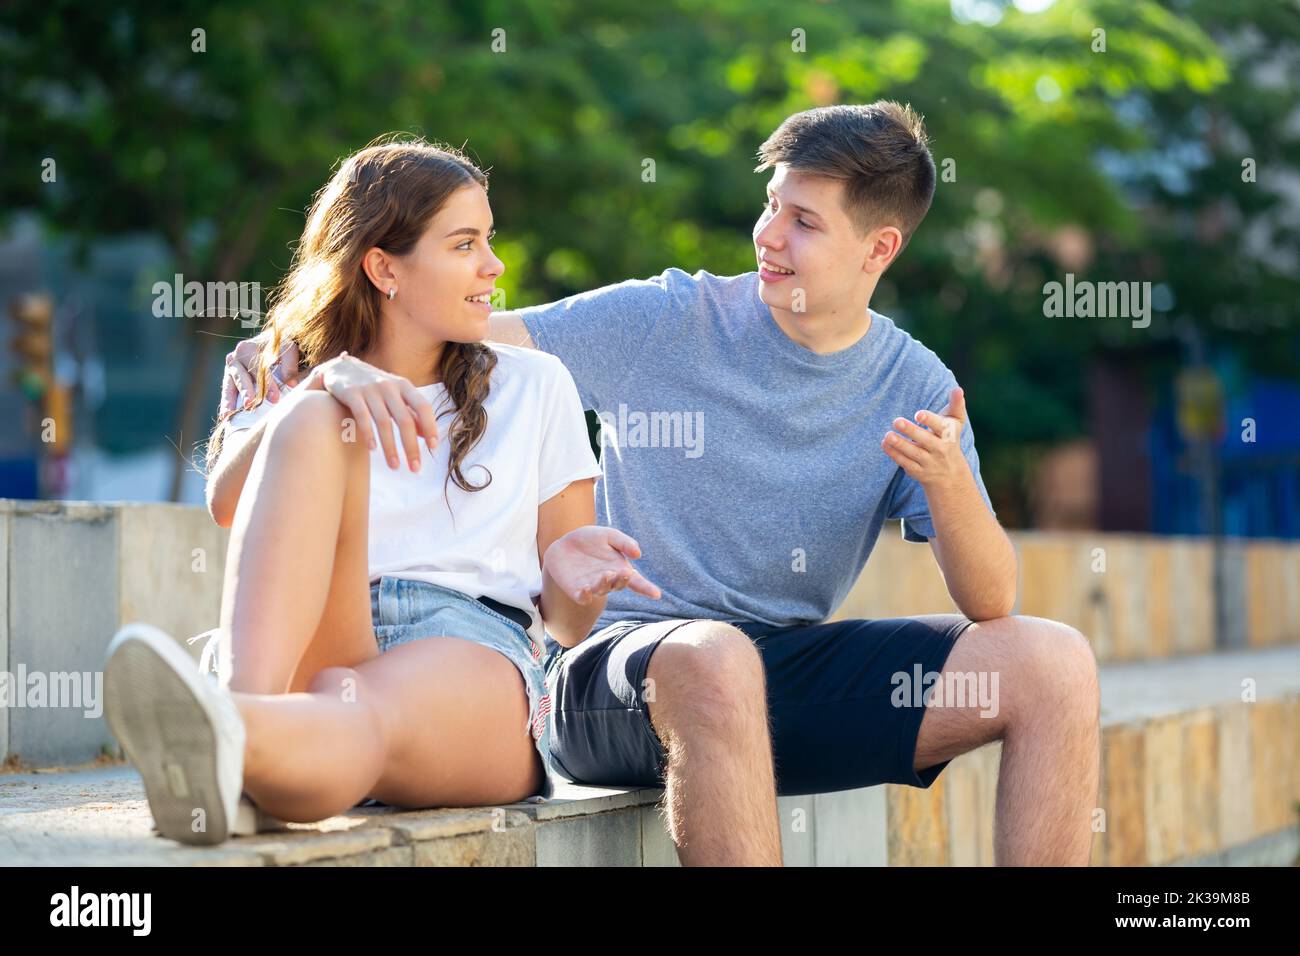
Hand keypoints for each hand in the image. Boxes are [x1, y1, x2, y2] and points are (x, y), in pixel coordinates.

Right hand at [220, 332, 300, 416]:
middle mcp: (236, 357)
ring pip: (230, 384)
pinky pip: (227, 391)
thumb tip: (290, 384)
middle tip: (251, 405)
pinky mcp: (229, 378)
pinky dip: (226, 403)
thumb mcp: (288, 349)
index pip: (258, 368)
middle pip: (241, 376)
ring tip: (230, 414)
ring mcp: (230, 368)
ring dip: (230, 400)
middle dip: (247, 391)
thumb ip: (289, 364)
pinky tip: (226, 416)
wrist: (272, 344)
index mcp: (249, 348)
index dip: (267, 383)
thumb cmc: (281, 348)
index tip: (275, 398)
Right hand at [299, 352, 439, 470]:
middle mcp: (389, 386)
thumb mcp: (395, 395)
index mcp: (404, 386)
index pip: (423, 407)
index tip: (433, 448)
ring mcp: (369, 389)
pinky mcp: (351, 393)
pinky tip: (373, 449)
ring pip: (384, 422)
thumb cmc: (374, 387)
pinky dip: (368, 434)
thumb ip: (410, 413)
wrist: (340, 368)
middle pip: (405, 420)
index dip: (430, 427)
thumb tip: (427, 435)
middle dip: (411, 446)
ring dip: (390, 447)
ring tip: (394, 466)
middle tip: (415, 469)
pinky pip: (362, 416)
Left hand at [543, 527, 661, 605]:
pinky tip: (587, 587)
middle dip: (623, 581)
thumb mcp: (609, 535)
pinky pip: (583, 597)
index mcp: (619, 568)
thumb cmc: (590, 540)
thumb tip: (638, 554)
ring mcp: (593, 586)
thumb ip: (624, 542)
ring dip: (606, 584)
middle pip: (619, 585)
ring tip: (607, 573)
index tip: (657, 594)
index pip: (636, 581)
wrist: (564, 544)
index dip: (647, 589)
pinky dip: (586, 595)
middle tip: (626, 572)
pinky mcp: (577, 591)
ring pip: (602, 590)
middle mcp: (608, 580)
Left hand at [881, 386, 970, 490]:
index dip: (930, 420)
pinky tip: (885, 443)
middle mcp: (941, 449)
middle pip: (926, 440)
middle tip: (896, 421)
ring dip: (900, 444)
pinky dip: (894, 454)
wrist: (951, 474)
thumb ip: (956, 405)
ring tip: (888, 435)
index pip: (941, 427)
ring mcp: (930, 462)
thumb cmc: (949, 439)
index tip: (918, 414)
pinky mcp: (919, 472)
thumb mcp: (956, 423)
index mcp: (949, 435)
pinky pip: (905, 463)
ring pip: (914, 453)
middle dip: (911, 431)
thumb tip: (958, 389)